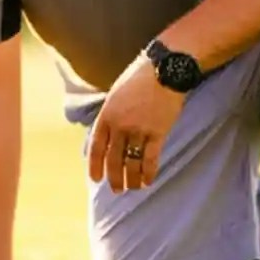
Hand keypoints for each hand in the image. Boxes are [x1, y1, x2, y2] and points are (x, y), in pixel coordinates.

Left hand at [88, 55, 185, 191]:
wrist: (164, 69)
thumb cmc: (140, 78)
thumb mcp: (116, 94)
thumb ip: (111, 115)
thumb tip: (107, 134)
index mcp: (106, 115)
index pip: (96, 147)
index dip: (95, 165)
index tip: (96, 179)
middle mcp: (120, 125)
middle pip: (113, 159)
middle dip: (114, 177)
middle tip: (116, 190)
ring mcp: (138, 130)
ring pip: (132, 162)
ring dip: (131, 179)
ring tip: (132, 188)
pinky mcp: (158, 133)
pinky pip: (150, 159)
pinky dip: (148, 173)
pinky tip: (148, 182)